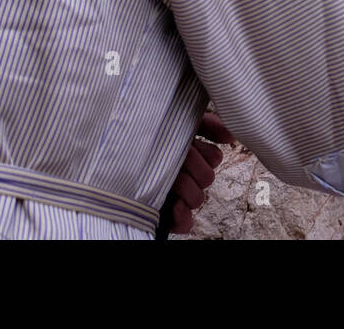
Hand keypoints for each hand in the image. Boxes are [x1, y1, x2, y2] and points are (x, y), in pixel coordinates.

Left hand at [157, 112, 236, 237]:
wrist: (113, 156)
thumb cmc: (147, 137)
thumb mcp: (175, 121)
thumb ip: (205, 123)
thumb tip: (230, 136)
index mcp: (192, 154)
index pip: (215, 158)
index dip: (205, 153)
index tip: (189, 145)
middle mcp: (188, 176)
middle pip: (208, 178)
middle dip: (193, 166)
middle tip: (178, 159)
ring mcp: (179, 197)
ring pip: (199, 199)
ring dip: (187, 188)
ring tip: (170, 179)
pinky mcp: (168, 216)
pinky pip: (186, 223)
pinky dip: (183, 216)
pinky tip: (175, 206)